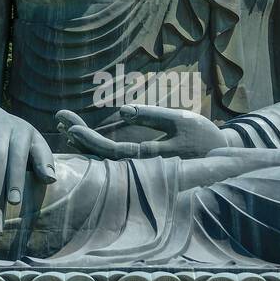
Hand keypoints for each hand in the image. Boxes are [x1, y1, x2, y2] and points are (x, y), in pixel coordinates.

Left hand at [55, 103, 236, 159]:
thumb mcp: (180, 120)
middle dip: (79, 137)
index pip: (110, 152)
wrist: (221, 157)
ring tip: (63, 126)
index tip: (69, 126)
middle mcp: (141, 168)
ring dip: (84, 143)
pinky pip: (112, 159)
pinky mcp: (141, 164)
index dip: (89, 140)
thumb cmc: (202, 135)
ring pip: (105, 159)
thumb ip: (151, 116)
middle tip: (58, 119)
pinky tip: (81, 137)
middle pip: (102, 156)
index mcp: (149, 159)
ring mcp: (140, 168)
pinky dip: (95, 147)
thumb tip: (122, 111)